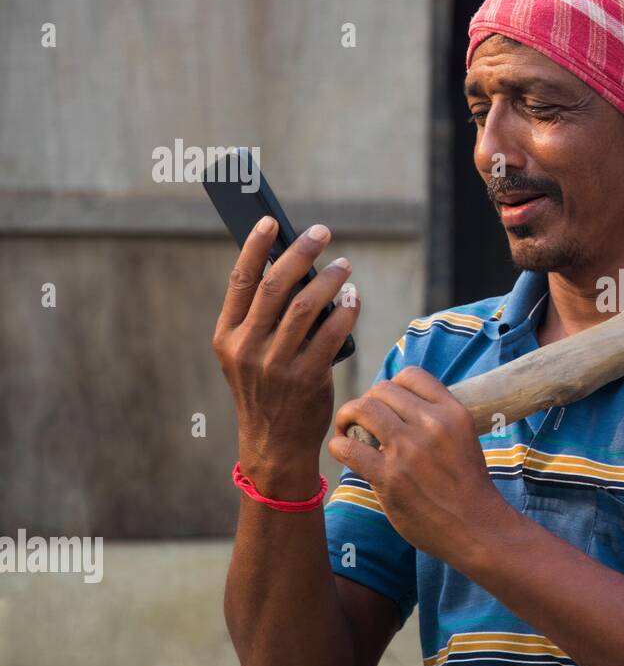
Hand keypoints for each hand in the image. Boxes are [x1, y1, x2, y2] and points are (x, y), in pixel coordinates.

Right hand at [212, 216, 359, 498]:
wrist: (274, 444)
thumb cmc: (268, 390)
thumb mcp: (248, 356)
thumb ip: (262, 320)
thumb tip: (297, 271)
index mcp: (227, 336)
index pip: (240, 281)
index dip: (255, 247)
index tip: (270, 221)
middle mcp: (247, 348)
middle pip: (276, 286)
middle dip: (301, 252)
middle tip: (322, 233)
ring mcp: (276, 364)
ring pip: (307, 306)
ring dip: (330, 280)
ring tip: (344, 266)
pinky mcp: (307, 378)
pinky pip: (332, 334)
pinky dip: (346, 311)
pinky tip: (354, 298)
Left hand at [327, 366, 510, 563]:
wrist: (477, 527)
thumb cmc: (467, 485)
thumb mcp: (464, 438)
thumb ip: (437, 419)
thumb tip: (399, 406)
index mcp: (453, 412)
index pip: (411, 375)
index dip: (393, 386)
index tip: (388, 405)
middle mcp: (431, 424)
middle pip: (382, 390)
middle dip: (368, 402)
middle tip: (363, 421)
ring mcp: (408, 450)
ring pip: (361, 409)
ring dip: (347, 417)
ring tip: (348, 431)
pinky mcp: (389, 477)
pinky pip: (348, 447)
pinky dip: (339, 446)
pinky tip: (344, 452)